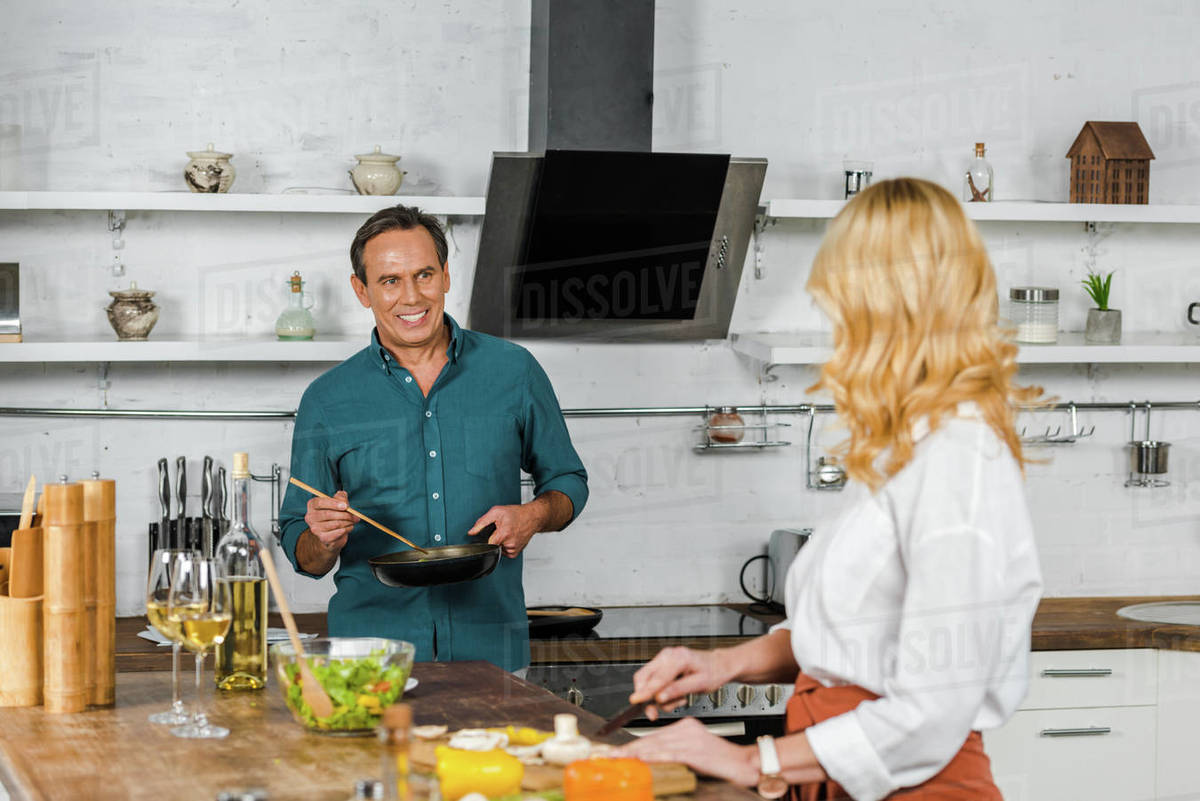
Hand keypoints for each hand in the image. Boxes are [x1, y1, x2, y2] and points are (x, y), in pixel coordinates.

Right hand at [304, 490, 353, 553]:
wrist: (331, 533)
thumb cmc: (334, 513)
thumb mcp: (337, 502)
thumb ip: (341, 497)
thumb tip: (344, 499)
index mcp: (312, 505)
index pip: (320, 503)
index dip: (333, 504)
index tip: (345, 506)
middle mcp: (310, 517)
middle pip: (328, 514)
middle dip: (345, 514)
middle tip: (355, 516)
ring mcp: (315, 528)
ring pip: (335, 524)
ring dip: (347, 522)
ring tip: (353, 521)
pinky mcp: (322, 538)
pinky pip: (336, 533)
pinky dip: (346, 529)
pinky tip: (350, 527)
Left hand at [468, 503, 541, 557]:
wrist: (532, 517)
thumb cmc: (515, 513)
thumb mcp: (496, 512)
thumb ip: (482, 522)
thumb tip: (471, 532)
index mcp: (504, 534)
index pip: (486, 544)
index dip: (484, 539)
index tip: (488, 535)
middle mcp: (509, 544)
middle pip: (491, 546)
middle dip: (493, 538)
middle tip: (499, 530)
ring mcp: (513, 550)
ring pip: (497, 549)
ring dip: (499, 542)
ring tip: (506, 532)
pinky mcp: (515, 553)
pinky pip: (503, 552)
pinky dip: (504, 546)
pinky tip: (509, 537)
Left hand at [611, 718, 757, 786]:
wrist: (745, 764)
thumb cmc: (722, 761)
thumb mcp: (695, 752)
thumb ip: (676, 751)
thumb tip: (653, 757)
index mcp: (686, 727)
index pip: (654, 736)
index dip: (634, 744)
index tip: (617, 750)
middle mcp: (686, 729)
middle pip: (651, 739)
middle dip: (628, 748)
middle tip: (609, 754)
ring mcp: (689, 740)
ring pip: (655, 745)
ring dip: (634, 752)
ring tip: (617, 757)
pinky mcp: (693, 751)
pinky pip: (668, 753)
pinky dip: (652, 756)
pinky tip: (640, 758)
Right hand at [630, 646, 735, 720]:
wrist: (718, 665)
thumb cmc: (712, 672)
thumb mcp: (699, 684)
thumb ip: (677, 690)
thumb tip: (660, 698)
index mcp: (678, 658)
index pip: (656, 678)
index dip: (645, 691)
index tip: (636, 701)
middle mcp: (667, 655)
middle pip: (644, 677)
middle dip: (647, 697)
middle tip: (654, 712)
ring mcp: (663, 658)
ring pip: (647, 681)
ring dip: (658, 697)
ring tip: (678, 700)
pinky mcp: (662, 664)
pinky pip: (653, 681)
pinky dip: (661, 692)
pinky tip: (676, 694)